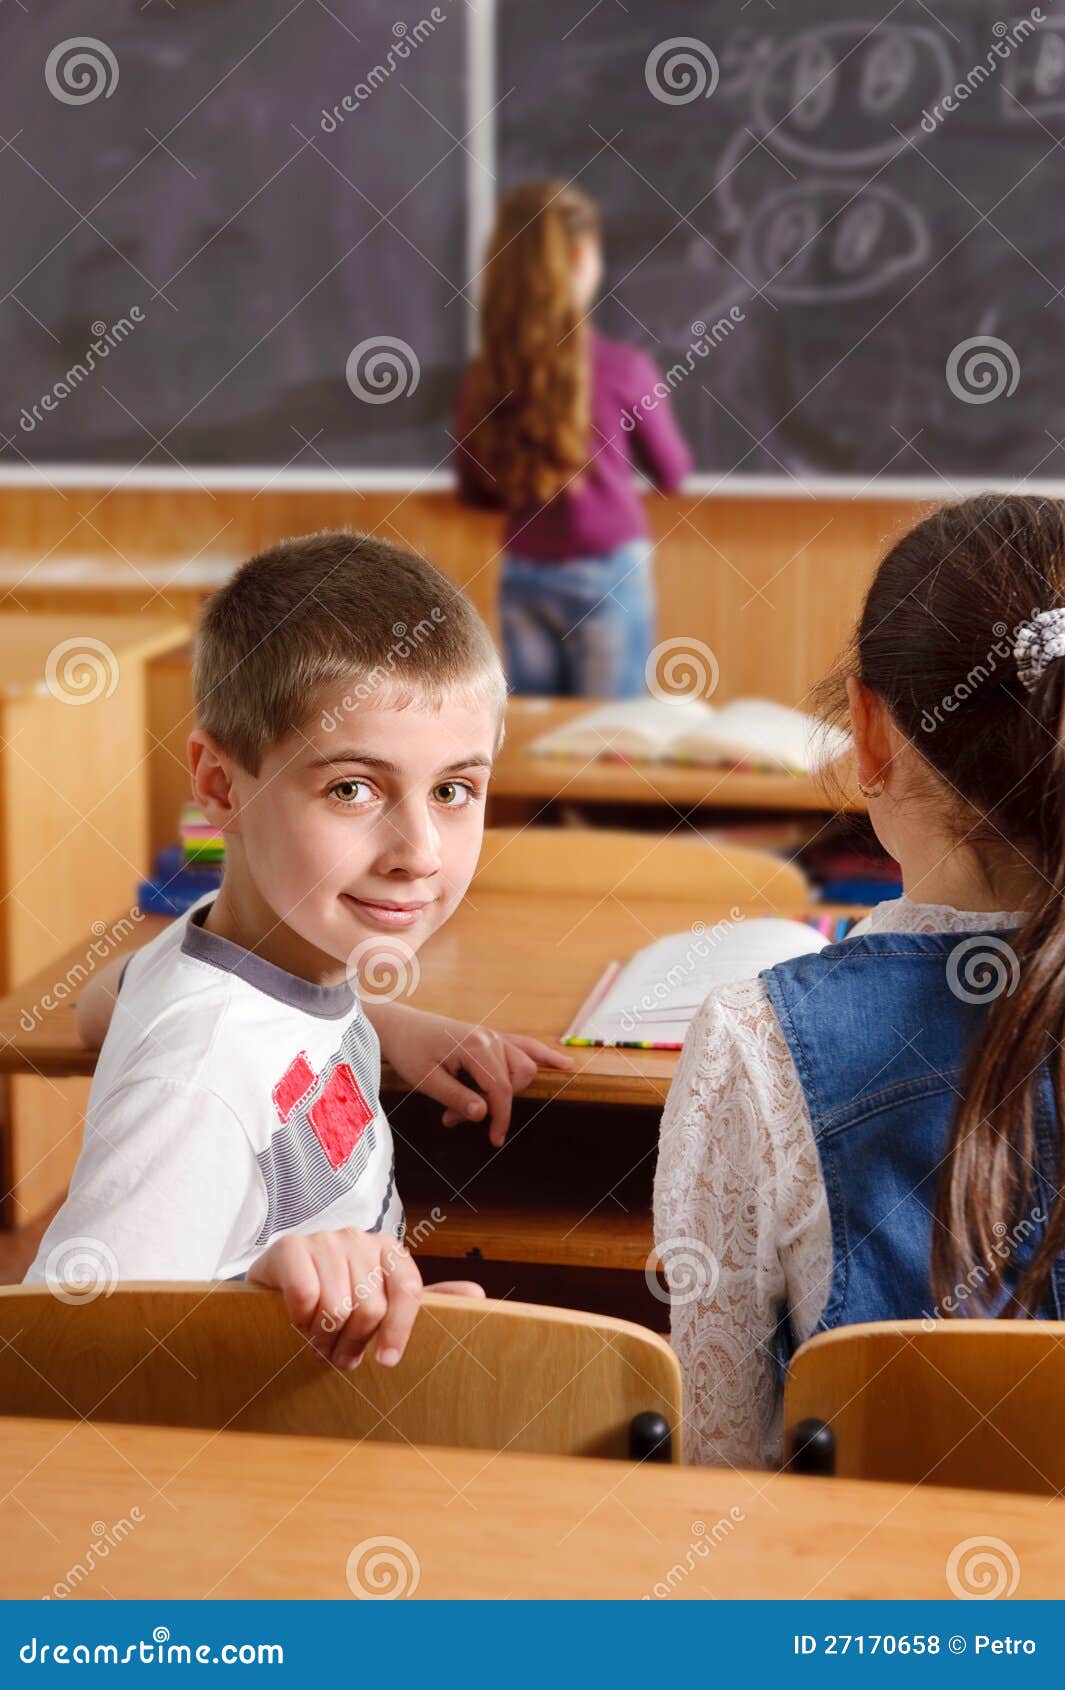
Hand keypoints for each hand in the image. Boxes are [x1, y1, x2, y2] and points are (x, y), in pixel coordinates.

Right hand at [247, 1228, 482, 1370]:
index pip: (407, 1290)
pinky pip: (304, 1297)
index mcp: (390, 1250)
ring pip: (336, 1308)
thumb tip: (478, 1296)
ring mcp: (325, 1239)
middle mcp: (361, 1238)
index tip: (387, 1362)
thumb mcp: (386, 1298)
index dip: (399, 1330)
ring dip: (324, 1338)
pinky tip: (298, 1321)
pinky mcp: (290, 1247)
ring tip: (319, 1342)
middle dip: (353, 1344)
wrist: (283, 1278)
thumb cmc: (341, 1292)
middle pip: (369, 1308)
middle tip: (340, 1356)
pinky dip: (300, 1321)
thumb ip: (429, 1299)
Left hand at [367, 1004, 574, 1146]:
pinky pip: (524, 1047)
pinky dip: (543, 1056)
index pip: (501, 1089)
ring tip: (472, 1106)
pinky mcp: (491, 1037)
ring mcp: (493, 1035)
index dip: (501, 1118)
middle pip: (517, 1078)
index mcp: (476, 1046)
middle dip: (497, 1104)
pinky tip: (564, 1064)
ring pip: (523, 1067)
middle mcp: (491, 1037)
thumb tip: (485, 1114)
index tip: (494, 1140)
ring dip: (506, 1091)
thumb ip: (457, 1097)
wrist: (397, 1026)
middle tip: (456, 1117)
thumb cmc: (408, 1051)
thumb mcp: (426, 1080)